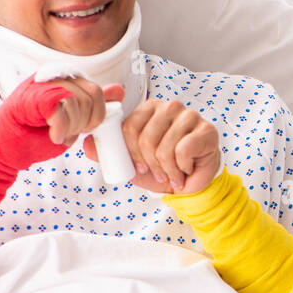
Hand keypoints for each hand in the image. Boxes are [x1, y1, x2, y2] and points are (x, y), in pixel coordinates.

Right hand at [0, 75, 121, 229]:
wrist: (4, 151)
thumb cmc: (34, 136)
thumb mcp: (74, 120)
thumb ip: (94, 105)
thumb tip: (118, 89)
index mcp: (64, 79)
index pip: (97, 91)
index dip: (95, 115)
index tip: (79, 127)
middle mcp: (54, 75)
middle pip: (92, 95)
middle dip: (85, 122)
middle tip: (66, 132)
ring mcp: (42, 83)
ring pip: (78, 102)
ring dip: (72, 127)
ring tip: (56, 132)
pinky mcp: (33, 95)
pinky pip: (62, 109)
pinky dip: (61, 128)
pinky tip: (52, 134)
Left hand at [83, 98, 219, 194]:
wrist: (191, 185)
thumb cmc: (164, 170)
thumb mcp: (132, 164)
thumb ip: (109, 152)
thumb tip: (86, 145)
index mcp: (149, 110)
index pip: (129, 126)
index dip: (131, 152)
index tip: (140, 166)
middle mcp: (170, 107)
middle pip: (146, 137)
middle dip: (150, 164)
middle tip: (158, 173)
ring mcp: (190, 116)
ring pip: (165, 147)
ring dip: (167, 169)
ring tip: (173, 173)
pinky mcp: (206, 130)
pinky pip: (183, 150)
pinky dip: (182, 167)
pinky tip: (187, 168)